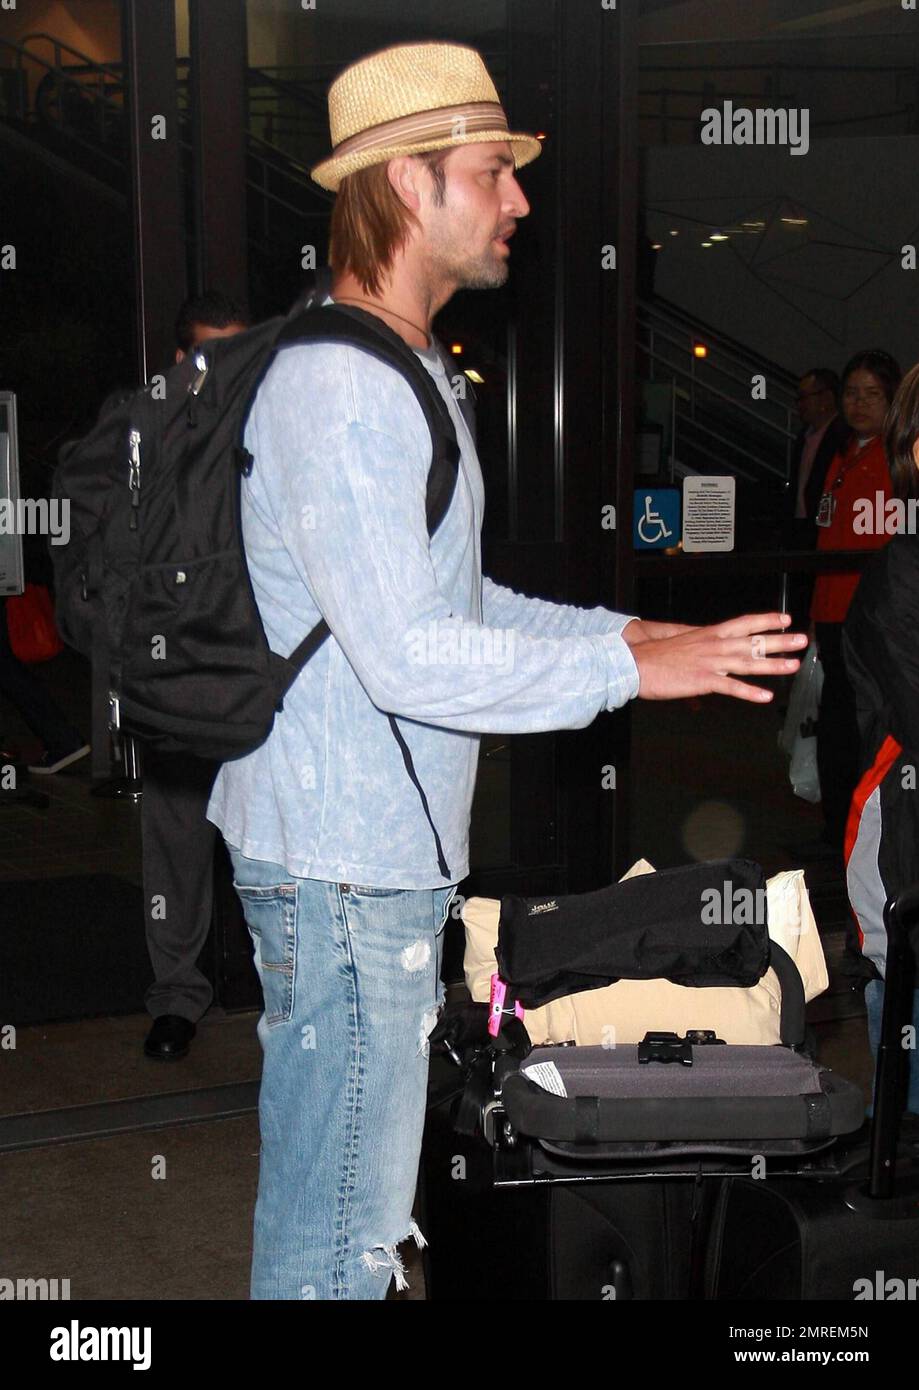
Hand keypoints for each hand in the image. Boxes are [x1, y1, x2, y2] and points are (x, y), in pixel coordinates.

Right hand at [630, 612, 807, 702]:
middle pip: (754, 641)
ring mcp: (710, 662)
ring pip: (749, 662)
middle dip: (780, 641)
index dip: (766, 620)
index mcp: (709, 634)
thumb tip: (709, 671)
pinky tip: (765, 696)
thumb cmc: (655, 658)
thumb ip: (701, 659)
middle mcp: (714, 645)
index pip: (744, 623)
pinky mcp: (703, 681)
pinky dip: (750, 692)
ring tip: (793, 665)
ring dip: (774, 664)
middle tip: (802, 640)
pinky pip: (731, 687)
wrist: (634, 664)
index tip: (785, 619)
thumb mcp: (682, 649)